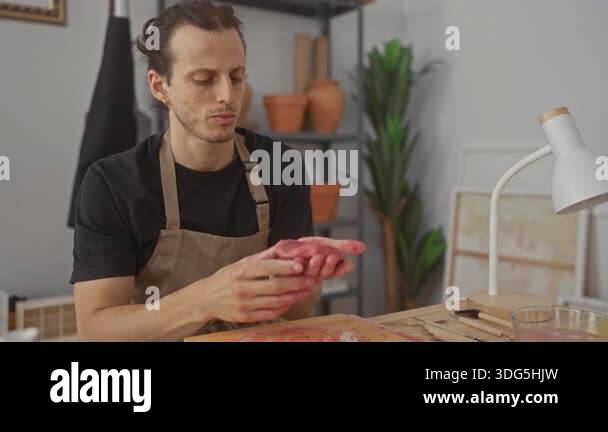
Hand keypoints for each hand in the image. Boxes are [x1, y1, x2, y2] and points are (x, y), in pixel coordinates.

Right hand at [199, 257, 315, 323]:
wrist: (206, 299)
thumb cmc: (226, 278)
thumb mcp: (241, 263)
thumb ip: (264, 256)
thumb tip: (284, 247)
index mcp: (241, 271)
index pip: (267, 268)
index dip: (286, 267)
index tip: (301, 265)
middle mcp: (242, 288)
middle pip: (275, 286)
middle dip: (296, 283)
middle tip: (311, 279)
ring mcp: (244, 304)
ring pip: (276, 301)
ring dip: (294, 296)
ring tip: (306, 290)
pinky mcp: (246, 317)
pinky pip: (270, 313)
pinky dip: (284, 307)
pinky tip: (291, 301)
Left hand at [296, 237, 366, 280]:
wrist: (289, 248)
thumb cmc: (311, 248)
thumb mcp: (330, 245)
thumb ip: (345, 246)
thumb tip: (364, 247)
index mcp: (326, 270)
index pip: (337, 271)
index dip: (342, 269)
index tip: (348, 264)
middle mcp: (314, 275)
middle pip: (323, 273)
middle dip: (328, 266)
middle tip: (332, 257)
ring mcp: (301, 275)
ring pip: (309, 273)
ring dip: (314, 266)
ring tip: (317, 256)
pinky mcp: (288, 272)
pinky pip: (292, 270)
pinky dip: (296, 265)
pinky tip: (298, 260)